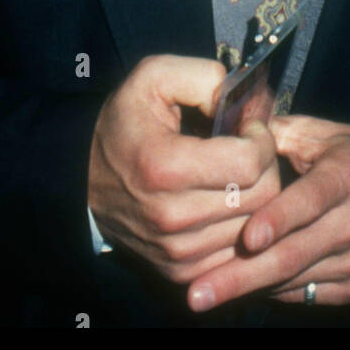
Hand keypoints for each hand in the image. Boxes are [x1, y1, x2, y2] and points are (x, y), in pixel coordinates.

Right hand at [88, 54, 281, 284]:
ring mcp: (177, 251)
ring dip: (257, 196)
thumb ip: (205, 77)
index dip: (261, 138)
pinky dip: (241, 226)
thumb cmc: (124, 123)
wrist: (83, 180)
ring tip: (236, 174)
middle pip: (262, 197)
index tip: (247, 127)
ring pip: (256, 227)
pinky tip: (227, 202)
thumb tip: (247, 102)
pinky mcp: (181, 272)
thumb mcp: (154, 77)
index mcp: (166, 167)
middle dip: (265, 165)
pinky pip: (238, 252)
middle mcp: (172, 217)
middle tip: (248, 148)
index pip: (250, 163)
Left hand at [187, 114, 349, 309]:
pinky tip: (242, 286)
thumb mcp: (325, 134)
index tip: (246, 238)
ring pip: (296, 278)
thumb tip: (233, 129)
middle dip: (241, 276)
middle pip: (294, 254)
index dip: (278, 220)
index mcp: (347, 177)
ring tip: (205, 291)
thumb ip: (281, 133)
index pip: (310, 201)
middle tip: (198, 292)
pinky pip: (305, 293)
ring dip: (249, 286)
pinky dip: (272, 290)